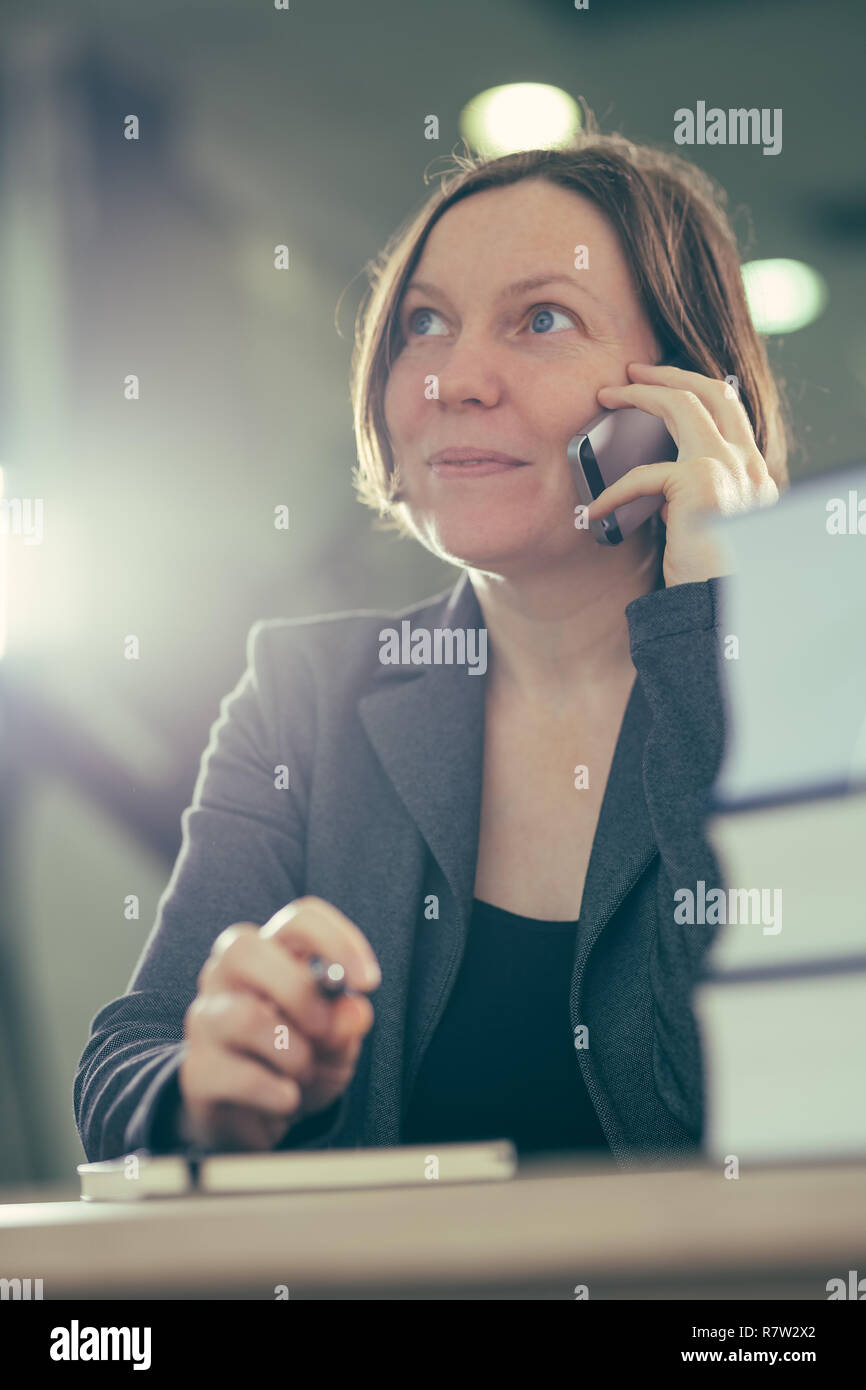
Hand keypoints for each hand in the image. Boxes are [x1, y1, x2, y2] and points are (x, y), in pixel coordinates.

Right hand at [178, 896, 379, 1150]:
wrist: (256, 1121)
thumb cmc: (298, 1062)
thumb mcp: (335, 1044)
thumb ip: (345, 1024)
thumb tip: (354, 1010)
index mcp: (269, 954)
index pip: (298, 919)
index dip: (336, 940)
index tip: (368, 982)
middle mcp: (227, 976)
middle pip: (244, 948)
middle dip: (298, 990)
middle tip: (325, 1029)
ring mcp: (205, 1020)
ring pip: (244, 1017)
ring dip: (293, 1053)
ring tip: (305, 1072)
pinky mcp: (197, 1071)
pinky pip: (240, 1075)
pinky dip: (278, 1093)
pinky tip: (287, 1100)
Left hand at [587, 362, 779, 587]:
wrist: (723, 609)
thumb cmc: (711, 581)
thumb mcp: (707, 532)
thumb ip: (693, 504)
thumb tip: (660, 494)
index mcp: (754, 474)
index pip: (731, 411)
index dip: (696, 388)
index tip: (663, 384)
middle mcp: (749, 465)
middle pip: (711, 393)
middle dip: (666, 376)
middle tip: (629, 373)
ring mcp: (729, 469)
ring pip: (683, 406)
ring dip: (640, 395)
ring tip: (606, 398)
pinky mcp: (699, 485)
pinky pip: (644, 473)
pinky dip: (613, 491)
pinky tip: (594, 511)